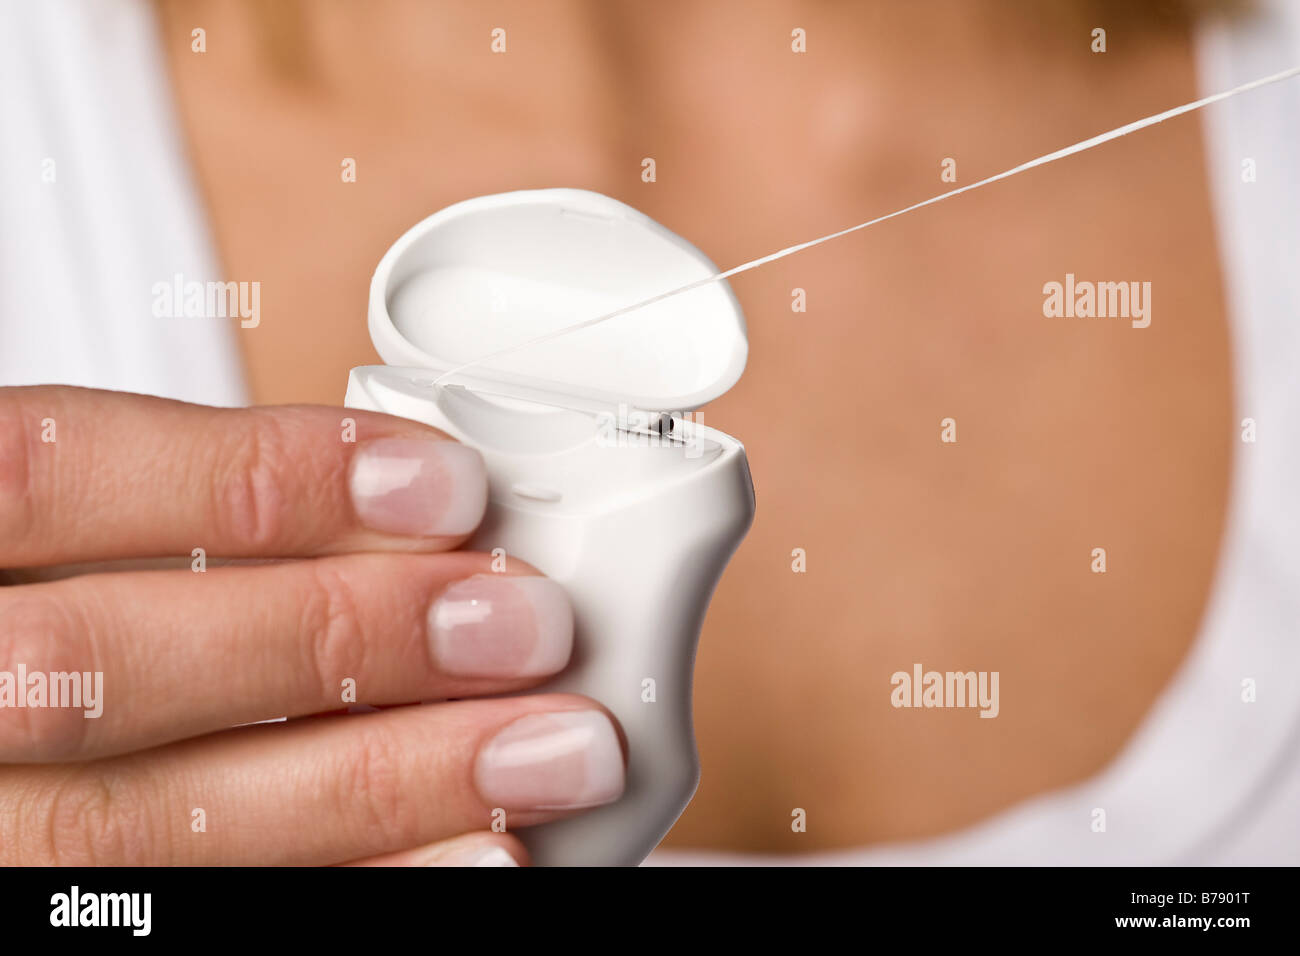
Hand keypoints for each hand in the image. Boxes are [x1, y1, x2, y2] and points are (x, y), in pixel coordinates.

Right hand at [0, 386, 623, 864]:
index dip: (259, 476)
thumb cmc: (41, 603)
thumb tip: (408, 501)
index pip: (52, 481)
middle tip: (521, 625)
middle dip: (339, 639)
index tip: (440, 485)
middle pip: (108, 664)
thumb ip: (185, 503)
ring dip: (377, 785)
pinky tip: (473, 857)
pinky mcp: (45, 924)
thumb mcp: (67, 528)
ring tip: (542, 753)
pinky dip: (352, 886)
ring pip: (146, 824)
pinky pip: (193, 922)